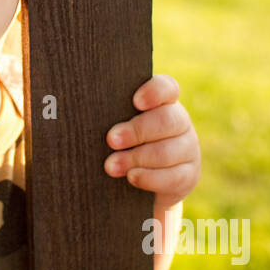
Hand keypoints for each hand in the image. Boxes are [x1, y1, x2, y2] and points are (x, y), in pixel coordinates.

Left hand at [102, 74, 199, 205]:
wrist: (137, 182)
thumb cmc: (119, 143)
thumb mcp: (115, 124)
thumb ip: (109, 114)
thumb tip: (82, 110)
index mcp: (162, 102)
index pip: (166, 88)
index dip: (154, 92)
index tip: (135, 102)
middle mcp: (179, 121)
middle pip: (166, 120)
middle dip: (137, 131)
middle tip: (111, 139)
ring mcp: (187, 148)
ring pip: (168, 151)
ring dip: (137, 158)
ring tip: (111, 166)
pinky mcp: (188, 174)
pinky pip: (174, 176)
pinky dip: (151, 178)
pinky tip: (132, 177)